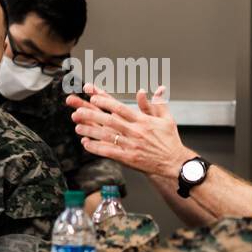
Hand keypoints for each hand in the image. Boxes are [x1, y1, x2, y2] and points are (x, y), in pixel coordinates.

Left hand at [66, 83, 191, 177]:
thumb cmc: (170, 140)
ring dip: (90, 131)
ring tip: (77, 126)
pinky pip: (109, 152)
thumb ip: (159, 103)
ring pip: (106, 137)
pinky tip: (85, 143)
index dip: (106, 102)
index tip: (93, 97)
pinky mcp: (128, 158)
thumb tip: (157, 88)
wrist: (174, 163)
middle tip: (77, 110)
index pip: (121, 109)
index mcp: (143, 121)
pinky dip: (96, 147)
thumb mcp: (167, 119)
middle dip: (92, 115)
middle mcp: (136, 132)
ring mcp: (131, 146)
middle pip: (110, 121)